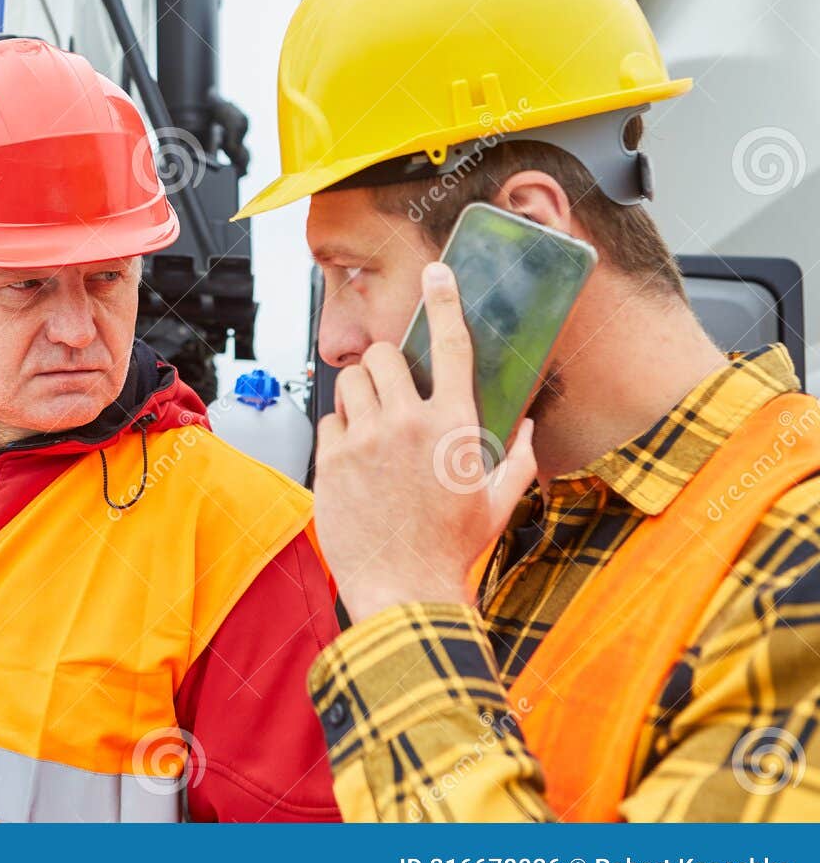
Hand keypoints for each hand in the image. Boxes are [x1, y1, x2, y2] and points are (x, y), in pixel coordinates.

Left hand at [313, 262, 537, 623]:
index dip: (444, 302)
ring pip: (352, 381)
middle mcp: (408, 424)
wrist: (406, 589)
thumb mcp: (499, 502)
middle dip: (386, 362)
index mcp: (455, 426)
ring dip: (361, 392)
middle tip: (392, 386)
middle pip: (385, 354)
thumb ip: (518, 458)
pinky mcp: (333, 459)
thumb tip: (530, 428)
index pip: (451, 346)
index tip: (438, 273)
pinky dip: (341, 428)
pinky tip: (356, 454)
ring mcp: (366, 440)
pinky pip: (330, 418)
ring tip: (373, 421)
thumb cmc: (453, 548)